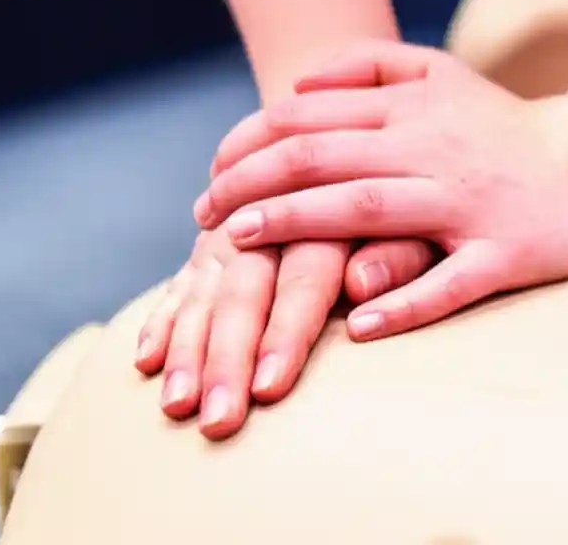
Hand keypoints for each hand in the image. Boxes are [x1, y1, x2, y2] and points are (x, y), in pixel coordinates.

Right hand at [134, 229, 433, 438]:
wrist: (358, 147)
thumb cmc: (408, 205)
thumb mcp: (421, 225)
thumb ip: (398, 257)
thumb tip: (362, 287)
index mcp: (334, 214)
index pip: (305, 280)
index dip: (286, 333)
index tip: (270, 389)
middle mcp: (276, 217)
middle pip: (244, 289)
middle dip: (226, 358)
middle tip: (218, 420)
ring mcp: (238, 227)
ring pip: (204, 286)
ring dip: (187, 348)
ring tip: (175, 406)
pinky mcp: (215, 238)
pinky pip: (184, 277)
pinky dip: (164, 315)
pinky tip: (146, 357)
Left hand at [194, 40, 567, 341]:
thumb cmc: (507, 128)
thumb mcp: (443, 73)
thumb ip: (370, 64)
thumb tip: (297, 82)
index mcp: (415, 107)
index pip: (310, 115)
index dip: (249, 142)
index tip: (214, 174)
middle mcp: (434, 149)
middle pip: (324, 158)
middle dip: (251, 183)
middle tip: (206, 215)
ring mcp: (469, 203)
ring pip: (368, 209)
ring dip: (297, 225)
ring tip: (241, 244)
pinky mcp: (505, 253)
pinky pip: (448, 281)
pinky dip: (402, 302)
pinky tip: (356, 322)